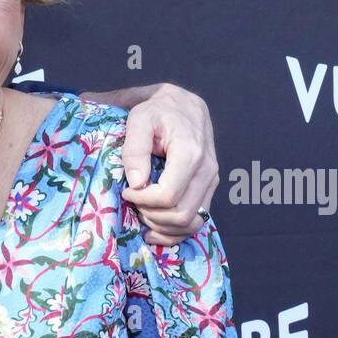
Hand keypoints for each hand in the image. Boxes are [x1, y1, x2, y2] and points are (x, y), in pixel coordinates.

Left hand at [119, 83, 218, 245]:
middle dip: (151, 216)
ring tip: (142, 214)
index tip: (126, 190)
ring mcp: (211, 181)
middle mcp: (207, 170)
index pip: (168, 196)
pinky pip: (198, 221)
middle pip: (181, 214)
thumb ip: (135, 149)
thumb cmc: (157, 110)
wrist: (182, 104)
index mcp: (190, 153)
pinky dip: (176, 233)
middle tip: (133, 203)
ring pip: (192, 223)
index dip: (142, 201)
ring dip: (163, 227)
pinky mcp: (209, 188)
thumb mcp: (138, 119)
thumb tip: (137, 183)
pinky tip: (154, 231)